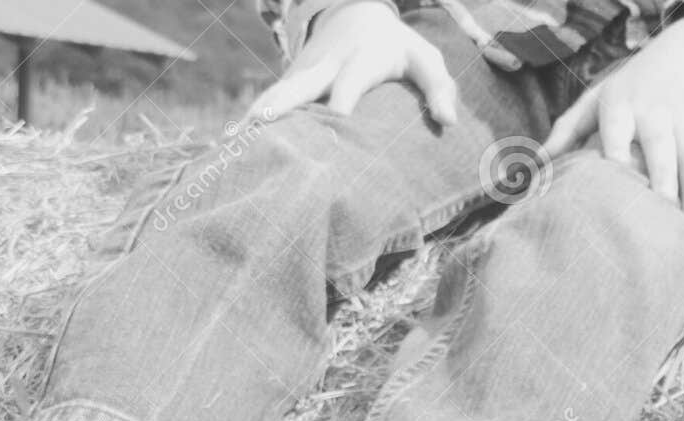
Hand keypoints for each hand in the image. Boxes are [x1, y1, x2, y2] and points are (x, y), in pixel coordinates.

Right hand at [247, 0, 457, 122]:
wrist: (358, 14)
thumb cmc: (399, 49)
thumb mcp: (425, 60)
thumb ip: (439, 88)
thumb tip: (449, 122)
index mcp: (361, 60)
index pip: (349, 83)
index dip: (341, 101)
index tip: (335, 120)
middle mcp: (327, 66)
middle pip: (302, 84)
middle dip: (283, 103)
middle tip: (261, 123)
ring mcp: (305, 74)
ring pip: (279, 94)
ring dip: (258, 114)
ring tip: (235, 140)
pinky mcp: (293, 82)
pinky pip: (272, 103)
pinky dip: (253, 121)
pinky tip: (234, 144)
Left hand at [544, 14, 683, 228]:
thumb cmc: (633, 85)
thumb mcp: (597, 97)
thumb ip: (567, 130)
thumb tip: (536, 165)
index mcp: (621, 104)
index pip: (617, 135)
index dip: (617, 163)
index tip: (615, 198)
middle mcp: (656, 109)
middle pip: (661, 151)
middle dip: (663, 187)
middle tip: (660, 228)